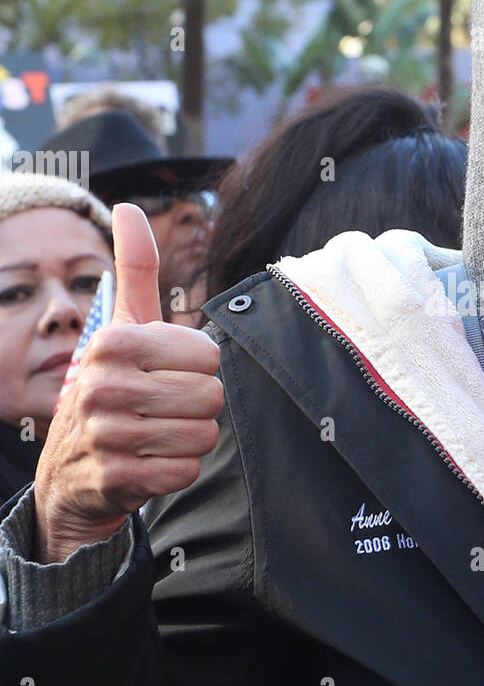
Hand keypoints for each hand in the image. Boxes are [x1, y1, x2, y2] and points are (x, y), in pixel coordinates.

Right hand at [34, 204, 223, 563]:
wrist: (69, 473)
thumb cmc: (111, 388)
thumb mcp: (121, 328)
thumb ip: (134, 269)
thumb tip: (128, 206)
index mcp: (113, 342)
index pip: (209, 356)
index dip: (197, 369)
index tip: (165, 375)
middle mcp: (104, 386)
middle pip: (211, 396)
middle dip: (196, 407)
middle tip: (162, 410)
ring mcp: (106, 435)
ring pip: (203, 435)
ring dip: (188, 439)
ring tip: (155, 435)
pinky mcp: (115, 479)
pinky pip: (186, 471)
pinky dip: (175, 471)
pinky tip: (148, 463)